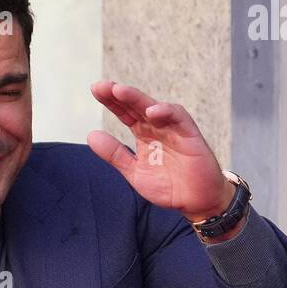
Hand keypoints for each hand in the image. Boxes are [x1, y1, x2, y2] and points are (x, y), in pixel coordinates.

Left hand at [87, 80, 234, 220]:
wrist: (195, 201)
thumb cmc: (169, 186)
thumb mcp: (134, 172)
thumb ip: (115, 155)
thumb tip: (91, 136)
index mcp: (143, 134)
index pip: (125, 113)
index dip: (111, 101)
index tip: (95, 90)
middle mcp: (157, 127)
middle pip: (136, 105)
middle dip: (119, 94)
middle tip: (101, 86)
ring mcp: (173, 128)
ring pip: (154, 107)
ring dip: (137, 98)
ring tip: (120, 91)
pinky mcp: (189, 134)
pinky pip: (178, 117)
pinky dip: (166, 112)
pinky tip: (151, 112)